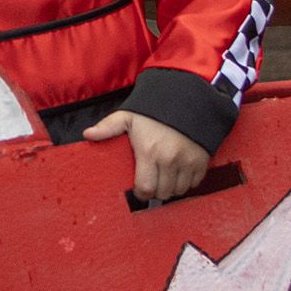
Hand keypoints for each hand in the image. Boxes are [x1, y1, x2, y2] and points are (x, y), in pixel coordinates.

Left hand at [84, 110, 211, 202]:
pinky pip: (195, 182)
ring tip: (165, 177)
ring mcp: (189, 161)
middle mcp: (170, 159)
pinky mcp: (203, 160)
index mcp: (149, 152)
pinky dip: (187, 181)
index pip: (146, 189)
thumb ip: (108, 127)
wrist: (188, 98)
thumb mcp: (128, 116)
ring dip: (171, 188)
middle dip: (155, 191)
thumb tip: (87, 134)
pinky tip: (179, 172)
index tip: (139, 188)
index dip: (141, 192)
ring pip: (179, 190)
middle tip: (152, 181)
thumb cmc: (154, 109)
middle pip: (163, 193)